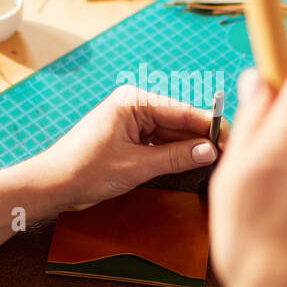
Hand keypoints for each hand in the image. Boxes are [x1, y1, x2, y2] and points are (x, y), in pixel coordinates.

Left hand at [30, 85, 218, 211]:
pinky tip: (192, 164)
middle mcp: (134, 106)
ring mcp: (132, 122)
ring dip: (189, 148)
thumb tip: (209, 151)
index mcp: (133, 101)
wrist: (53, 185)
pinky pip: (160, 143)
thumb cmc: (84, 170)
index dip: (209, 125)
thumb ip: (176, 157)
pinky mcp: (129, 138)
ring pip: (172, 134)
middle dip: (201, 138)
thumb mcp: (136, 166)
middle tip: (229, 155)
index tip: (233, 138)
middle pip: (179, 121)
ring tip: (216, 162)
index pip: (181, 111)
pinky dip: (174, 154)